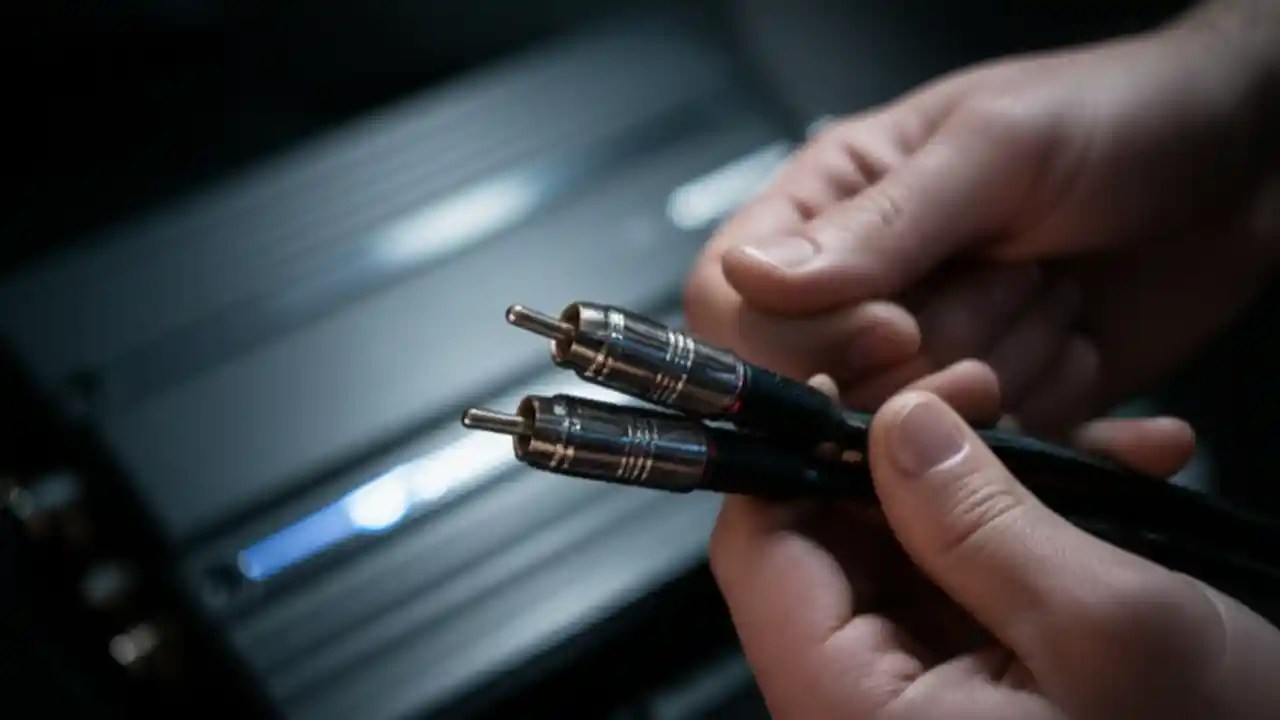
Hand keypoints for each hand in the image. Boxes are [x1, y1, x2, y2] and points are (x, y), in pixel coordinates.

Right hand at [686, 1, 1279, 432]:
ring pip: (911, 441)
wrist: (1243, 163)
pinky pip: (999, 467)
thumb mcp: (994, 151)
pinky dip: (1071, 445)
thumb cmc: (1115, 116)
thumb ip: (878, 228)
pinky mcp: (1002, 411)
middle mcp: (865, 292)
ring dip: (1011, 387)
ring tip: (1061, 297)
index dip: (801, 345)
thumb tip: (751, 279)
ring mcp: (932, 359)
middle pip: (826, 390)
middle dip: (932, 360)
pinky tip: (1119, 395)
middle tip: (1016, 288)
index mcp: (829, 209)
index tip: (898, 330)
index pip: (739, 307)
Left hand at [711, 382, 1279, 718]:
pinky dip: (1039, 528)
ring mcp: (926, 694)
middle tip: (991, 388)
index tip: (863, 383)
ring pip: (914, 547)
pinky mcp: (983, 684)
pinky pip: (975, 580)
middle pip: (834, 540)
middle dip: (914, 454)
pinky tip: (1129, 476)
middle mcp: (866, 705)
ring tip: (1096, 436)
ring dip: (998, 481)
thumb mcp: (1108, 629)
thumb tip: (895, 424)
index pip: (758, 551)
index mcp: (853, 709)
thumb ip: (982, 520)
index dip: (796, 451)